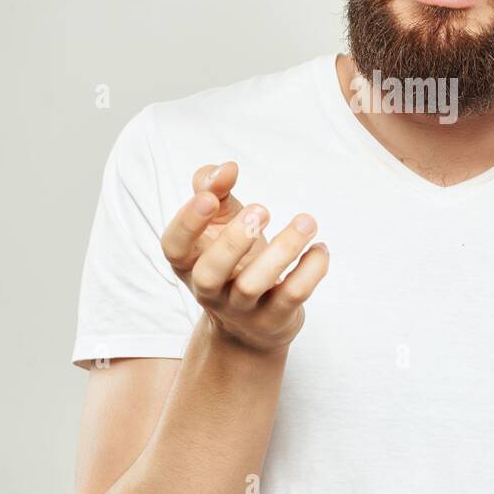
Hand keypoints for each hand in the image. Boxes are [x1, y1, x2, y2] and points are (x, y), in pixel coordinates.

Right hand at [160, 161, 329, 353]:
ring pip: (253, 286)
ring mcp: (241, 309)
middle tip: (262, 210)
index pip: (174, 247)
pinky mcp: (274, 320)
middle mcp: (209, 290)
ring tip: (306, 221)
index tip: (209, 197)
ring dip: (282, 250)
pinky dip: (310, 270)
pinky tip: (319, 247)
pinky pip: (292, 296)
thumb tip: (226, 169)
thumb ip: (215, 188)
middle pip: (210, 274)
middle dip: (234, 241)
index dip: (187, 223)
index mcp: (189, 262)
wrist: (250, 325)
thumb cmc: (232, 258)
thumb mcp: (219, 221)